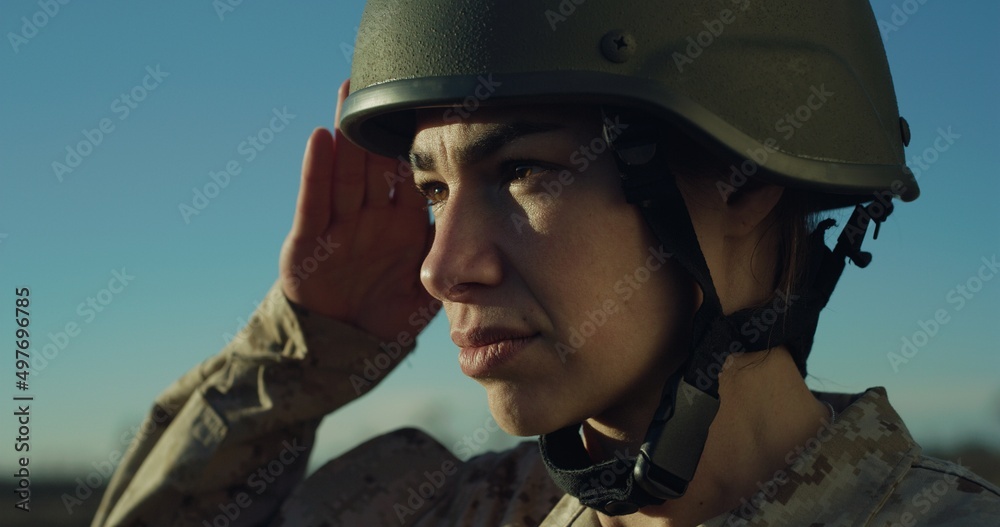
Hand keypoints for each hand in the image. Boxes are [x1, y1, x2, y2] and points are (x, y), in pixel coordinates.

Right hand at [279, 80, 436, 342]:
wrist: (346, 351)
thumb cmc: (388, 318)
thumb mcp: (429, 291)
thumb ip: (451, 264)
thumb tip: (488, 242)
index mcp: (403, 224)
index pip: (411, 176)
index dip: (418, 146)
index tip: (432, 110)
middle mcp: (371, 217)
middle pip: (376, 163)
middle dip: (379, 127)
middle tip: (385, 83)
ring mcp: (339, 225)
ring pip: (346, 171)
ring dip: (348, 134)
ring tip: (351, 94)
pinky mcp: (308, 241)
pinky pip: (314, 201)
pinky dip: (316, 171)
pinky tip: (323, 138)